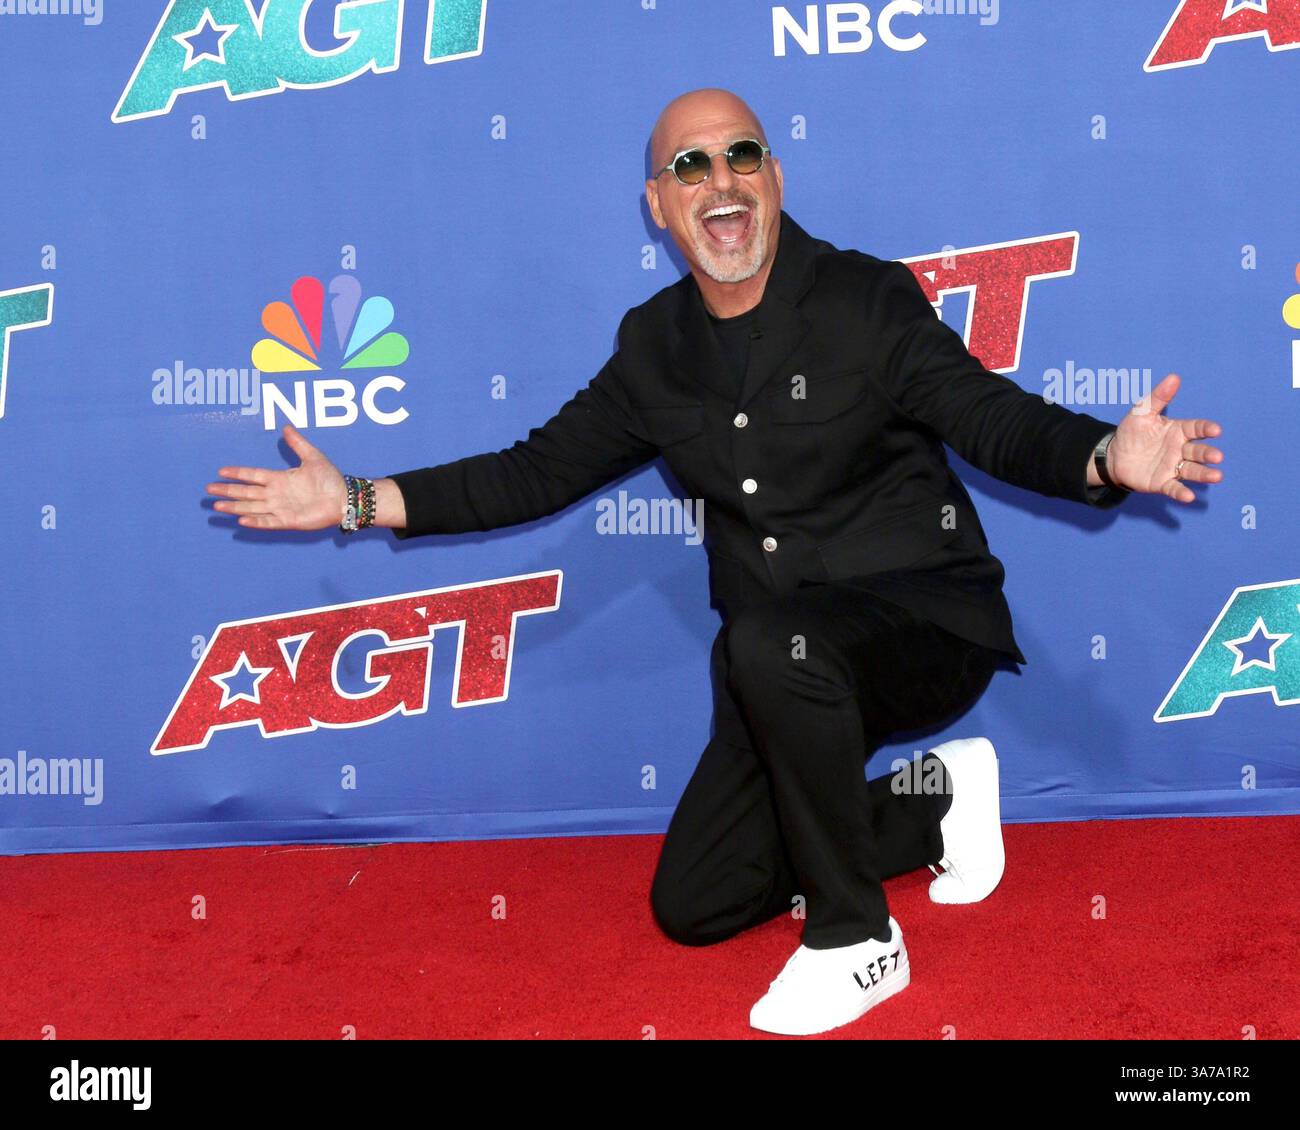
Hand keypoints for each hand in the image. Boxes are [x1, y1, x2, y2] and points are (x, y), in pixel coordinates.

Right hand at [207, 424, 345, 530]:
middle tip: (209, 490)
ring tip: (217, 507)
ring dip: (235, 507)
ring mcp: (281, 508)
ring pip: (252, 508)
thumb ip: (298, 443)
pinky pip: (268, 521)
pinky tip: (241, 520)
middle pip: (246, 492)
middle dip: (227, 491)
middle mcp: (276, 494)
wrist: (345, 498)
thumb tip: (286, 427)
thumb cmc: (330, 479)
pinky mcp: (289, 521)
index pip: (252, 475)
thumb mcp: (312, 457)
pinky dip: (255, 521)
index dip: (237, 473)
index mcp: (280, 479)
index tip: (220, 471)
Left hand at [1107, 373, 1223, 503]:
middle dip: (1208, 454)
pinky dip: (1181, 492)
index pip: (1196, 429)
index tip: (1215, 430)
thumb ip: (1158, 397)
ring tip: (1217, 476)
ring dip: (1204, 474)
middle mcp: (1179, 450)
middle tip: (1217, 456)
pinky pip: (1173, 487)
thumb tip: (1174, 377)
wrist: (1114, 455)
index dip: (1206, 429)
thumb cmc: (1132, 432)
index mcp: (1178, 431)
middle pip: (1197, 452)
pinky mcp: (1162, 482)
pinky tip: (1189, 496)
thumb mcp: (1141, 412)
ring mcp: (1172, 467)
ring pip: (1191, 471)